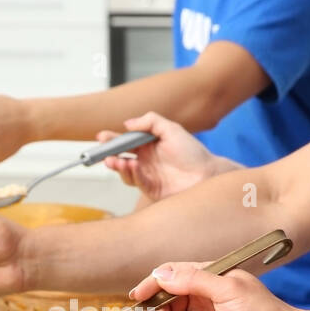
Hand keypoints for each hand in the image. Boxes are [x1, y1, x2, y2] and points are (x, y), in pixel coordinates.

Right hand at [99, 112, 230, 206]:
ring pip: (125, 172)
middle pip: (120, 157)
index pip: (125, 142)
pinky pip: (137, 182)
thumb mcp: (172, 129)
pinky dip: (132, 174)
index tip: (102, 137)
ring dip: (118, 166)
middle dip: (109, 155)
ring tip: (117, 161)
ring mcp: (147, 176)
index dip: (112, 140)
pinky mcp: (151, 189)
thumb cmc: (193, 153)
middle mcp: (146, 161)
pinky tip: (132, 166)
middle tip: (102, 153)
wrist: (207, 174)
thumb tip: (128, 123)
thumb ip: (150, 121)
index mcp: (148, 146)